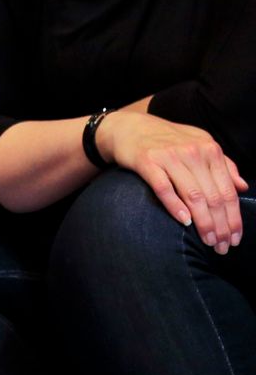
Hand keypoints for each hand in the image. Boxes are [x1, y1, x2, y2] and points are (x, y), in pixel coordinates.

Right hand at [99, 110, 248, 253]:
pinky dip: (175, 206)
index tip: (234, 238)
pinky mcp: (147, 162)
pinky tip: (184, 223)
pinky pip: (164, 188)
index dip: (233, 217)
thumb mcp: (200, 146)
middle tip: (221, 246)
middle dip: (220, 225)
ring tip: (207, 241)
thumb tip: (242, 186)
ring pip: (193, 195)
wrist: (131, 128)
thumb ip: (222, 165)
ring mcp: (170, 157)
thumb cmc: (167, 141)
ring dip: (203, 222)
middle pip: (213, 196)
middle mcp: (194, 153)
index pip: (227, 190)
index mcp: (210, 150)